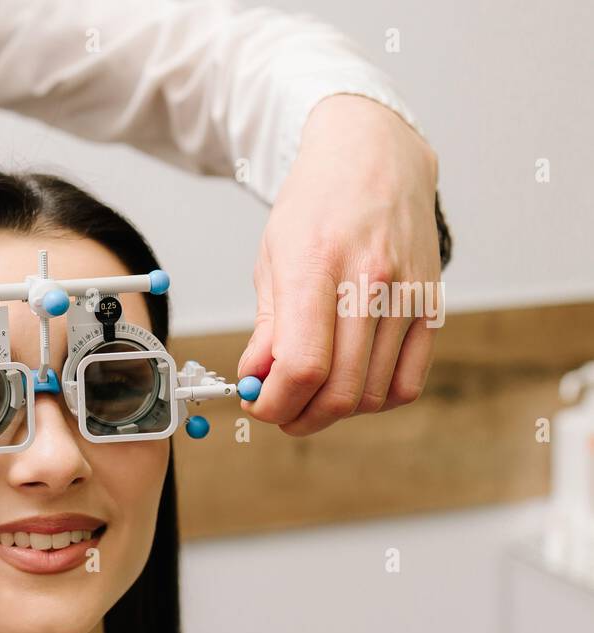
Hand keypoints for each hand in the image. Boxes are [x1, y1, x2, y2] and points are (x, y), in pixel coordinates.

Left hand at [237, 94, 442, 435]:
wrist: (374, 157)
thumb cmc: (315, 205)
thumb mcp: (273, 259)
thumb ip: (267, 327)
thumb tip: (258, 381)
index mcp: (318, 267)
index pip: (303, 366)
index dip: (275, 402)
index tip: (258, 405)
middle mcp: (370, 283)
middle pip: (342, 390)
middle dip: (301, 417)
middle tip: (280, 413)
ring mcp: (408, 295)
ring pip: (374, 393)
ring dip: (335, 411)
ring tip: (310, 396)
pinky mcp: (432, 306)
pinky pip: (408, 381)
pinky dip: (376, 398)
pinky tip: (351, 383)